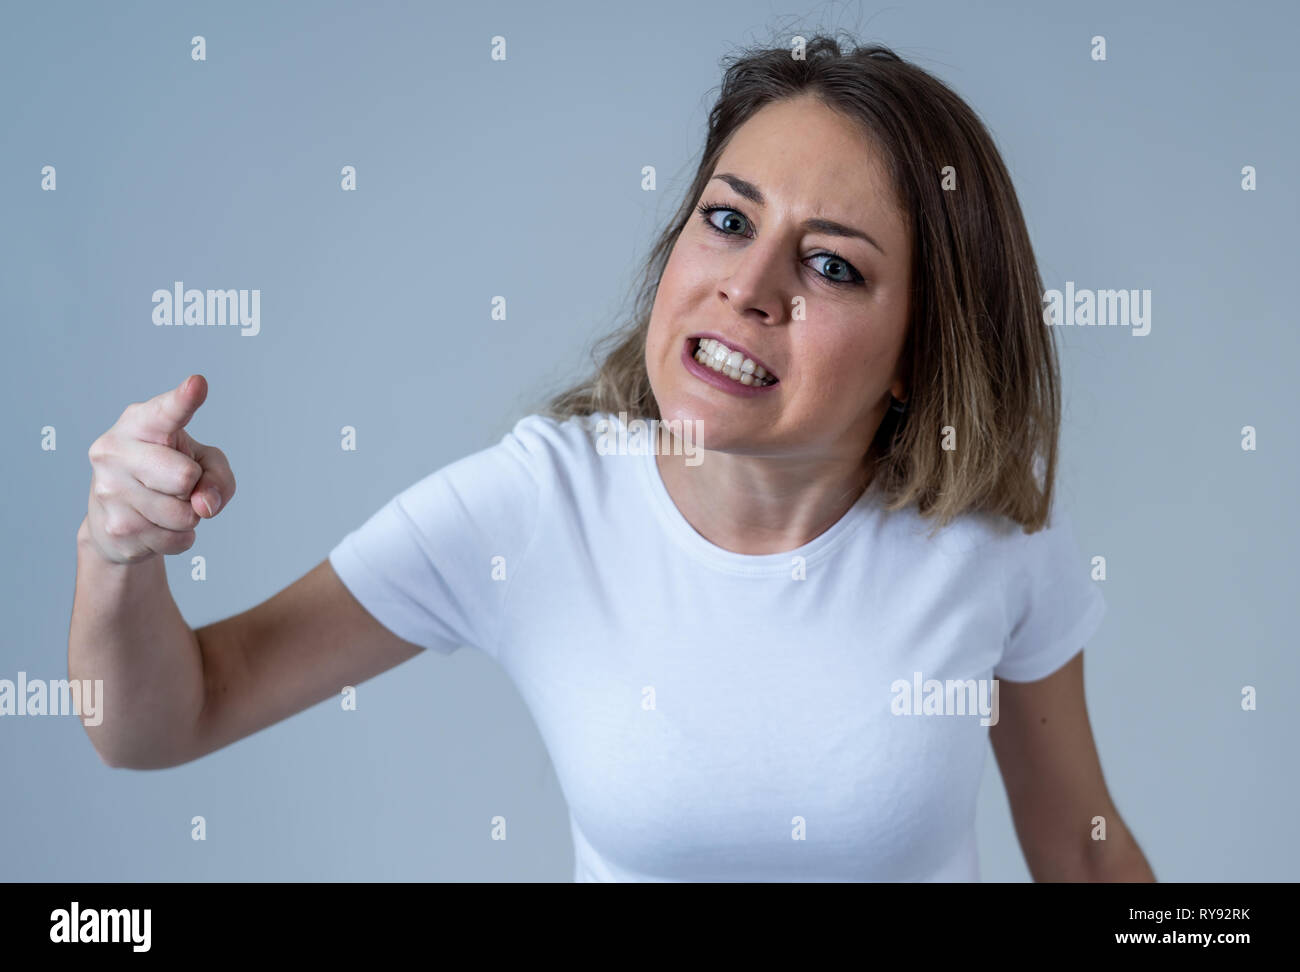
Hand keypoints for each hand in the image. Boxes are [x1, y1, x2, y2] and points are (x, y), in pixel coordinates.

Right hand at [84, 375, 236, 564]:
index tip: (198, 384)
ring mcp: (110, 490)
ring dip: (188, 515)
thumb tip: (204, 505)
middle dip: (192, 485)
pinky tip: (155, 525)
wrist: (116, 519)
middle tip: (175, 481)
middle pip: (184, 477)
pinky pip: (176, 539)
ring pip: (184, 514)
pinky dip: (178, 537)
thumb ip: (219, 475)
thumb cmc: (168, 474)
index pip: (166, 411)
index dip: (183, 401)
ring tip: (165, 503)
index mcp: (140, 422)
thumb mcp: (205, 463)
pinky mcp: (115, 528)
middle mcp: (115, 450)